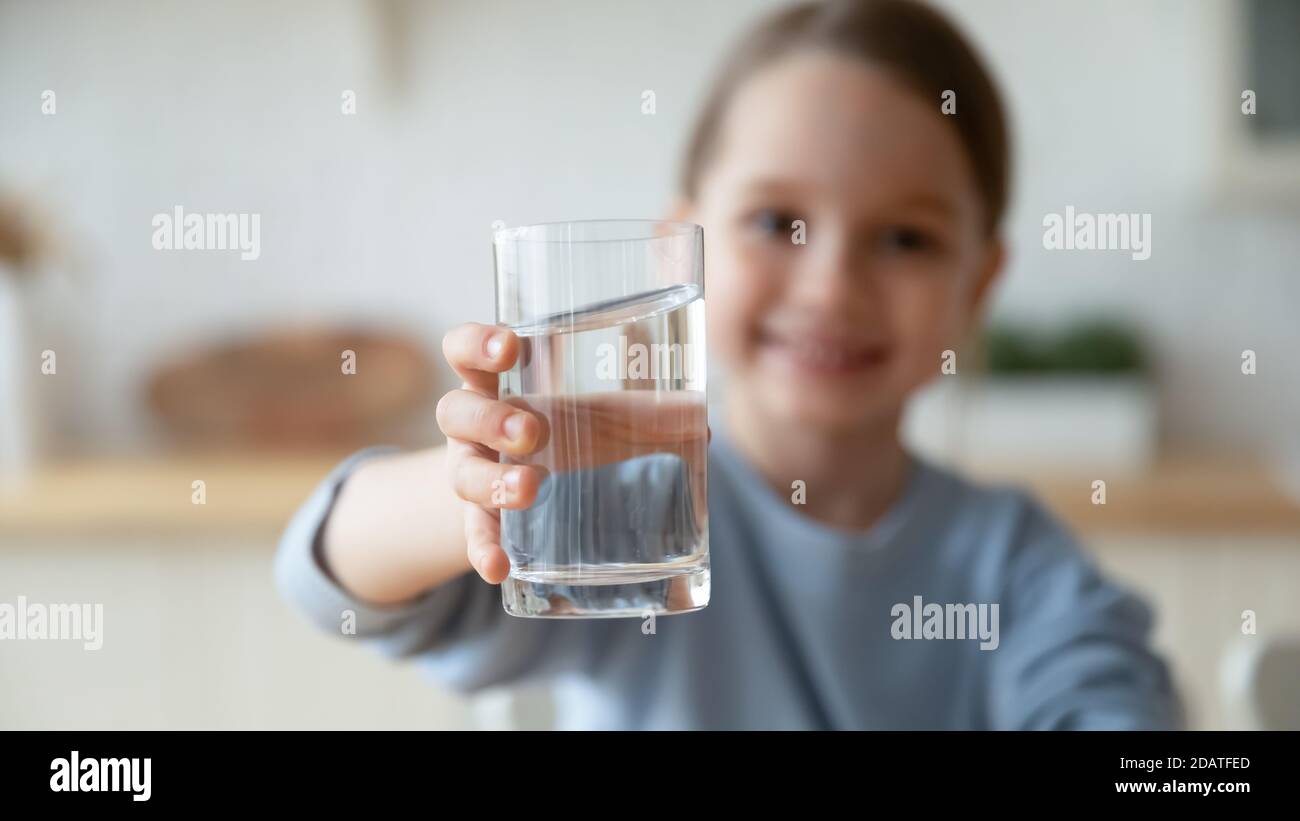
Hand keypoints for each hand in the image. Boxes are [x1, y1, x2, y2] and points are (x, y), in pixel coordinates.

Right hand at [438, 322, 708, 584]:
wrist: (534, 488)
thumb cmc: (573, 432)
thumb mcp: (605, 417)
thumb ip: (648, 414)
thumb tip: (701, 421)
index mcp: (497, 382)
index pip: (464, 349)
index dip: (477, 344)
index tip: (510, 347)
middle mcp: (473, 426)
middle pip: (456, 411)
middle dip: (491, 418)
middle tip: (533, 430)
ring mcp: (472, 473)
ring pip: (461, 473)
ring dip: (492, 482)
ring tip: (529, 489)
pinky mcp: (481, 520)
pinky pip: (475, 536)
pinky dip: (484, 551)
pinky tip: (500, 568)